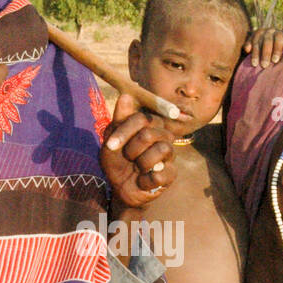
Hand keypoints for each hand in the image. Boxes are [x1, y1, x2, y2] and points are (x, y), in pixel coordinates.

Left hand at [100, 93, 175, 208]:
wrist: (119, 187)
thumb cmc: (117, 159)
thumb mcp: (112, 139)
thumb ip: (119, 119)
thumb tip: (126, 95)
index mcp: (150, 125)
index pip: (141, 118)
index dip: (124, 131)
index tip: (111, 145)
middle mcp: (163, 136)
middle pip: (150, 134)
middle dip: (131, 149)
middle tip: (127, 157)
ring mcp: (169, 155)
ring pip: (162, 150)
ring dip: (141, 163)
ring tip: (137, 169)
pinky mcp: (171, 174)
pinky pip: (161, 174)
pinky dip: (145, 180)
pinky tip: (142, 181)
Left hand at [243, 27, 282, 67]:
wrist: (276, 45)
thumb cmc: (261, 50)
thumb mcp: (254, 48)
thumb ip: (249, 47)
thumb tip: (247, 49)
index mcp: (260, 33)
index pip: (256, 42)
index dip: (255, 53)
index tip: (254, 64)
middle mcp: (270, 31)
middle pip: (267, 40)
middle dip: (265, 53)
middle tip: (264, 65)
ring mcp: (280, 32)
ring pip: (279, 37)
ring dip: (276, 49)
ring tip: (274, 61)